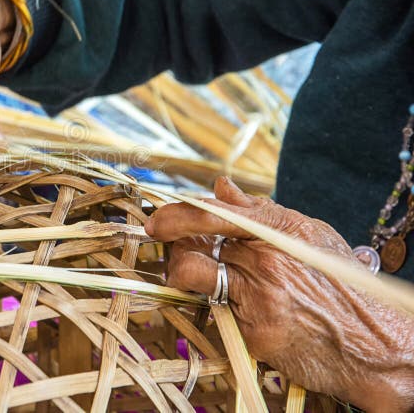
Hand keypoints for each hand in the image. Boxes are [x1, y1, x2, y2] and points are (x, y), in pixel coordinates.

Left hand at [145, 177, 413, 412]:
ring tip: (196, 278)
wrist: (374, 345)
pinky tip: (239, 312)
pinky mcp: (255, 329)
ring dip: (182, 274)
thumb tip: (220, 186)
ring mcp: (260, 293)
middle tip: (162, 243)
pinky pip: (215, 311)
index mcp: (281, 228)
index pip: (214, 211)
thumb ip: (262, 212)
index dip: (178, 213)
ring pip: (191, 272)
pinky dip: (219, 310)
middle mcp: (267, 256)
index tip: (156, 220)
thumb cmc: (340, 286)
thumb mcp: (311, 237)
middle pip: (194, 240)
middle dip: (174, 243)